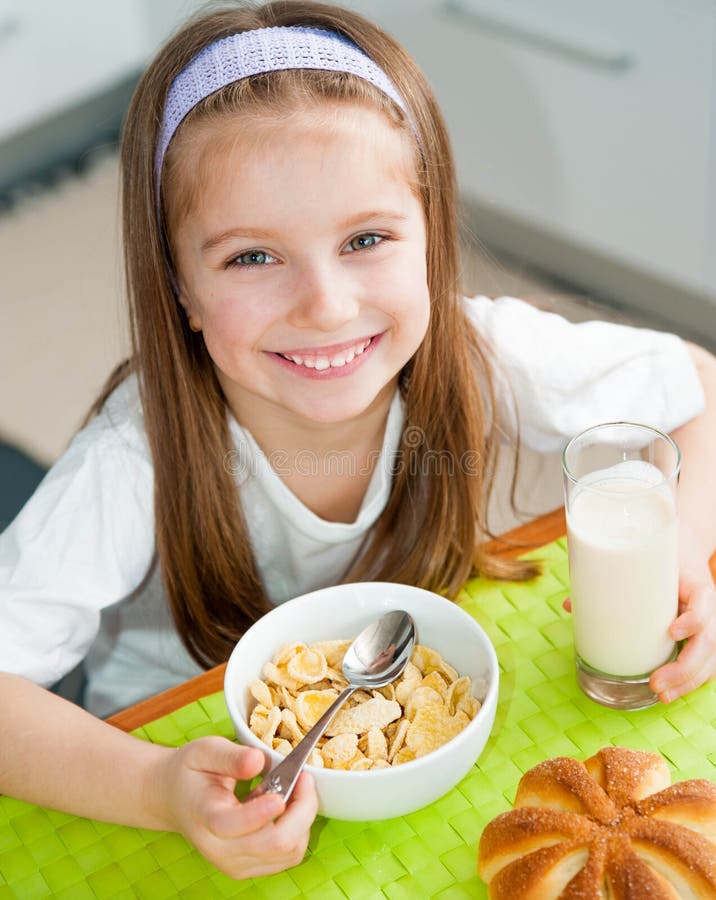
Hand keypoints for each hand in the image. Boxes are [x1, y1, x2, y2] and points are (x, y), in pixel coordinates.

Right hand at [157, 736, 317, 878]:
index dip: (260, 813)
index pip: (232, 826)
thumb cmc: (192, 772)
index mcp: (205, 816)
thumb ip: (231, 757)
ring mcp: (236, 863)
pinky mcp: (250, 867)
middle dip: (301, 810)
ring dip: (302, 819)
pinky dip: (298, 830)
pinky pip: (288, 856)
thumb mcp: (205, 751)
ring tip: (293, 790)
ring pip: (288, 853)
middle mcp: (220, 849)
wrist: (176, 799)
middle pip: (274, 844)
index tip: (279, 794)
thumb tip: (257, 761)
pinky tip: (287, 807)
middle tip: (304, 778)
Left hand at [562, 567, 715, 702]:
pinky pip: (706, 662)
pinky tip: (670, 692)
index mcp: (695, 582)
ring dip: (687, 681)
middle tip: (655, 682)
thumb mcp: (640, 558)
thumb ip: (606, 578)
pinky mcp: (703, 634)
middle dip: (685, 667)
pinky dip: (690, 681)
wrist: (683, 550)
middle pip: (709, 640)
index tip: (672, 630)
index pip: (704, 600)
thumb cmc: (659, 557)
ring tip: (661, 694)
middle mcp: (706, 605)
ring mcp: (708, 622)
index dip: (694, 619)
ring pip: (710, 658)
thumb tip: (569, 604)